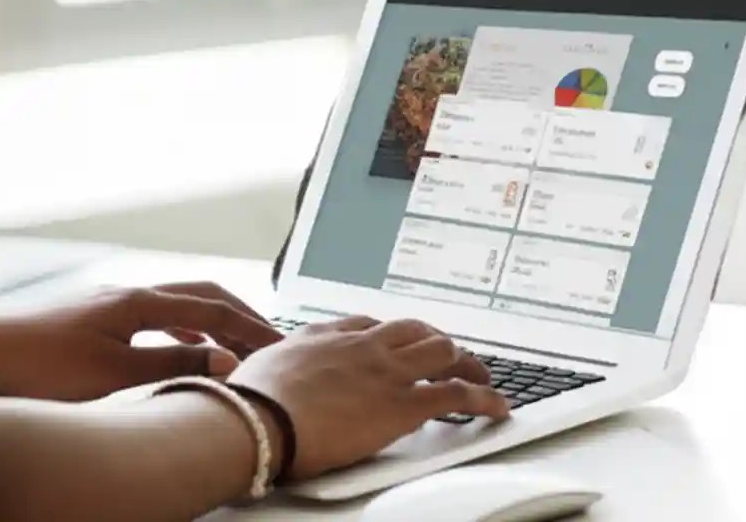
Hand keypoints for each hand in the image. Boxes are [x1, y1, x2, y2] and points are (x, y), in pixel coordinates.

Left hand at [0, 282, 281, 400]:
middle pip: (202, 297)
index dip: (252, 329)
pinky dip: (185, 332)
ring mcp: (111, 305)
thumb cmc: (41, 364)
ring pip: (179, 306)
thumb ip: (173, 365)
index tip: (283, 347)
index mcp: (139, 302)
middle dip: (241, 316)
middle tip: (272, 340)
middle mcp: (129, 295)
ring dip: (215, 324)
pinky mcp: (96, 320)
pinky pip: (157, 318)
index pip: (214, 310)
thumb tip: (227, 362)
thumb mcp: (114, 375)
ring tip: (239, 348)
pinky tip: (185, 351)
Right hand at [227, 316, 506, 479]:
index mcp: (323, 335)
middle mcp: (361, 345)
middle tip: (445, 355)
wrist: (261, 419)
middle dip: (433, 341)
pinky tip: (496, 405)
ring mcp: (386, 371)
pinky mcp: (405, 404)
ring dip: (465, 361)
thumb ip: (271, 369)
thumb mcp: (256, 370)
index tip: (393, 345)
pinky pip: (458, 393)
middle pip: (412, 329)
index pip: (367, 325)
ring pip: (442, 351)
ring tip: (480, 374)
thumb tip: (257, 378)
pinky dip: (483, 397)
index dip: (387, 336)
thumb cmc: (249, 402)